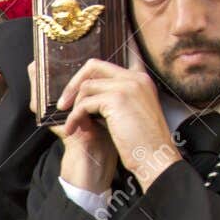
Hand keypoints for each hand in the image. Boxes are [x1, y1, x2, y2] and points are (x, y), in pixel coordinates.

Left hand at [58, 57, 178, 189]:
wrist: (155, 158)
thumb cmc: (143, 143)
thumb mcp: (131, 114)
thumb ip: (114, 100)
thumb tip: (86, 97)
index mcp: (141, 79)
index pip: (113, 61)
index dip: (91, 71)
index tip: (77, 83)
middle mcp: (135, 78)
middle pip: (93, 66)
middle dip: (74, 84)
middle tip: (64, 104)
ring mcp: (127, 86)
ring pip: (86, 87)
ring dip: (74, 106)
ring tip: (72, 124)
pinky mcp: (117, 99)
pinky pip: (84, 104)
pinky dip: (74, 118)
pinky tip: (72, 130)